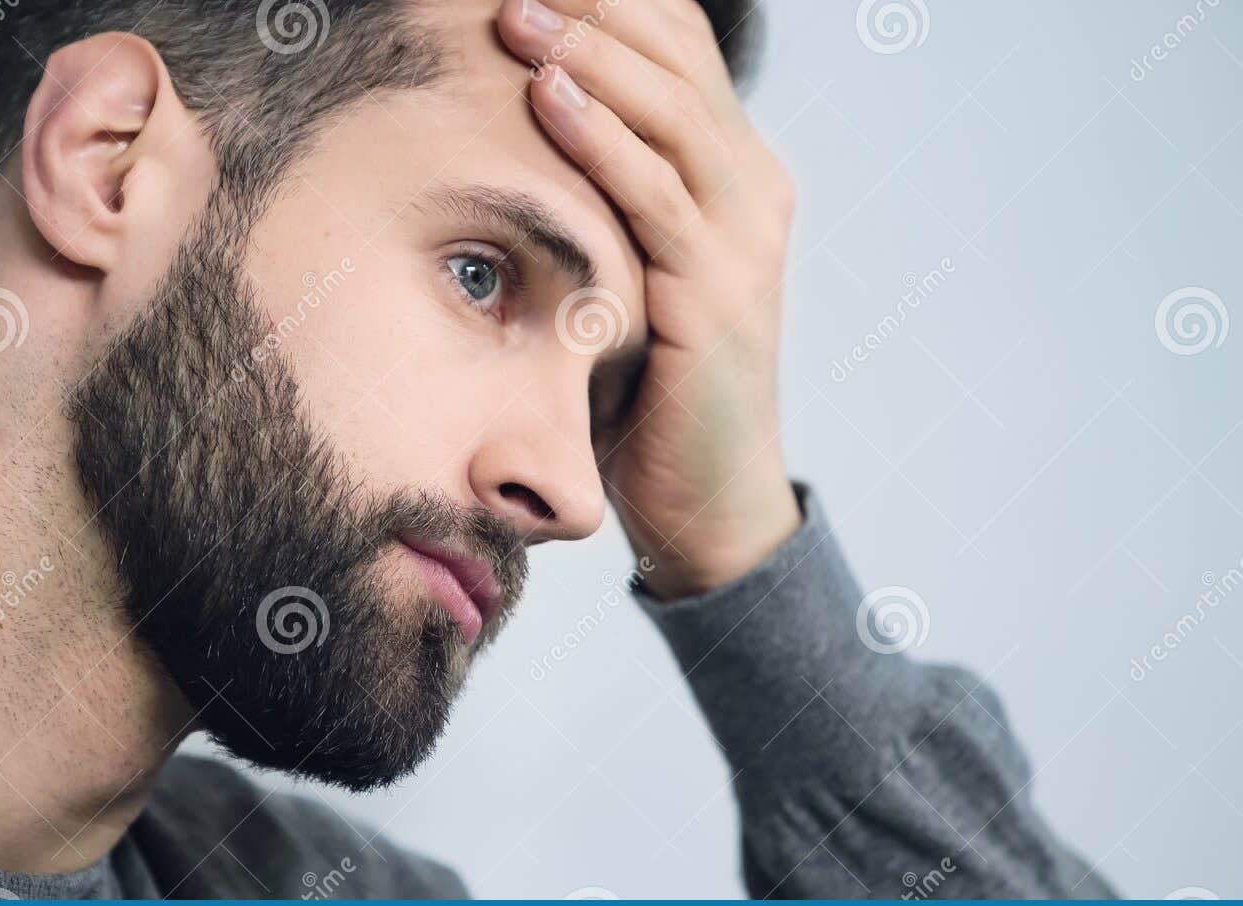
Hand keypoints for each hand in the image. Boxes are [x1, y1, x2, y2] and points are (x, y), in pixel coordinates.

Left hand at [497, 0, 800, 598]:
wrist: (708, 492)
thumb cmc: (651, 380)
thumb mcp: (634, 266)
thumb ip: (610, 199)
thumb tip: (525, 136)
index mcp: (734, 170)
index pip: (680, 52)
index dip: (614, 2)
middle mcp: (753, 187)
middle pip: (678, 61)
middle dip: (597, 8)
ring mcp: (745, 236)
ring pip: (672, 113)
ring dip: (591, 55)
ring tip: (517, 15)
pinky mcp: (718, 291)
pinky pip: (656, 194)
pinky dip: (601, 138)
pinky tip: (548, 96)